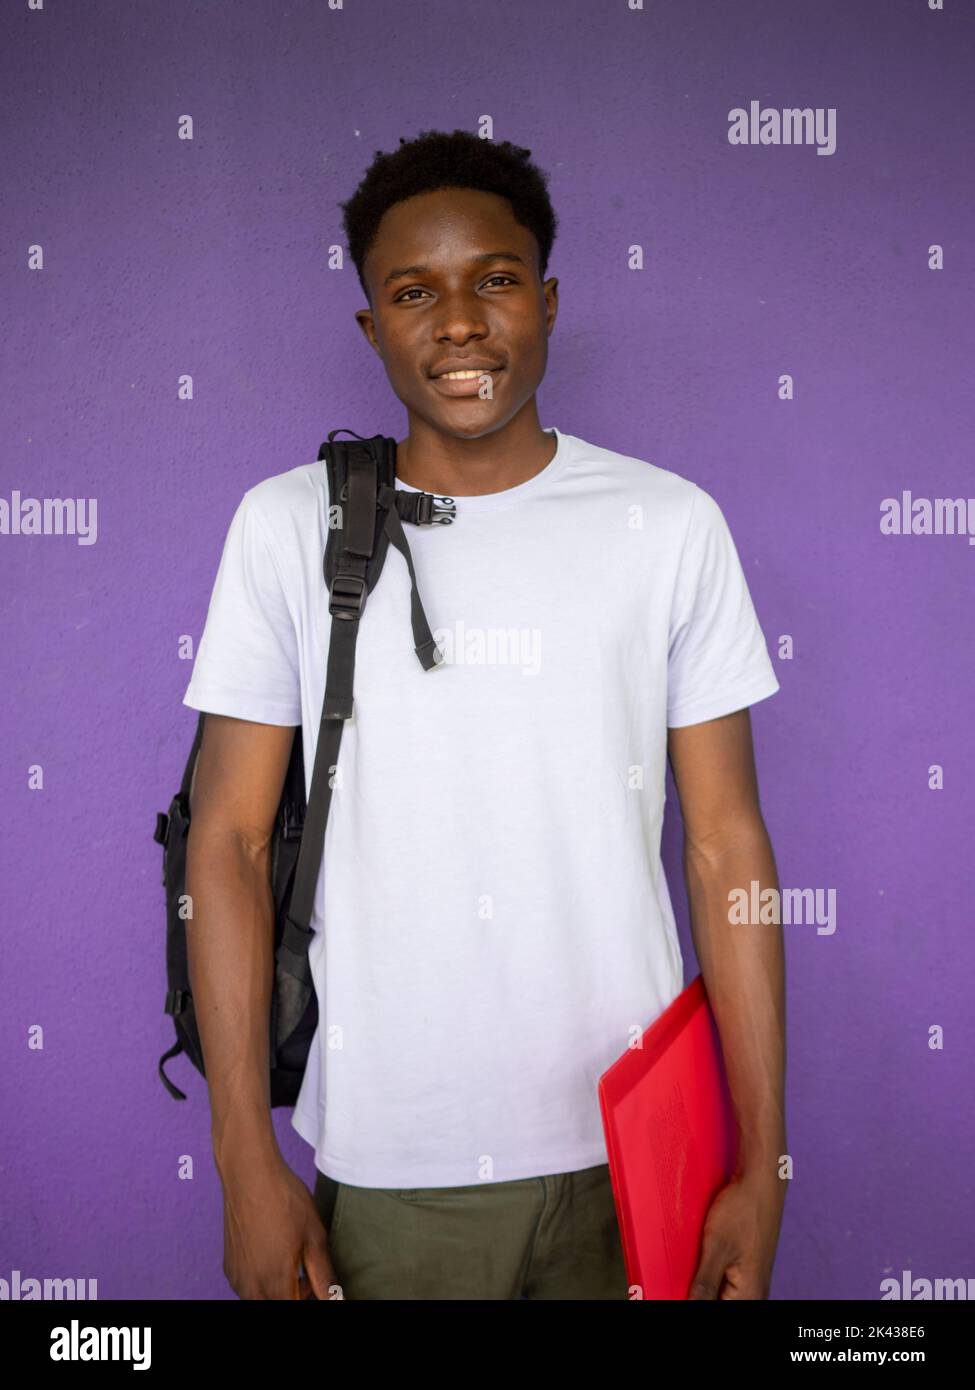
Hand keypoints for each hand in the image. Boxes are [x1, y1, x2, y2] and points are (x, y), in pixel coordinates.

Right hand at [221, 1154, 341, 1299]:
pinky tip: (274, 1252)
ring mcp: (238, 1278)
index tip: (318, 1287)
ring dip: (280, 1289)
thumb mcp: (314, 1237)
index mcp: (275, 1283)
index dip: (310, 1298)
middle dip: (297, 1296)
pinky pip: (249, 1285)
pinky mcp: (229, 1267)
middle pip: (278, 1304)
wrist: (249, 1174)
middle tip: (310, 1273)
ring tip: (294, 1260)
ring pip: (263, 1298)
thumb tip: (335, 1298)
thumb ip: (324, 1276)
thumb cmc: (283, 1199)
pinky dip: (264, 1279)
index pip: (294, 1308)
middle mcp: (251, 1287)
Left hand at [687, 1166, 786, 1299]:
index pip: (714, 1309)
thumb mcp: (716, 1248)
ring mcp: (752, 1281)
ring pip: (722, 1293)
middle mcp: (754, 1293)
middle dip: (699, 1292)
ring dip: (705, 1285)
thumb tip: (689, 1303)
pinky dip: (713, 1276)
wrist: (761, 1183)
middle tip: (688, 1271)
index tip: (681, 1287)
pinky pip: (727, 1283)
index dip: (693, 1298)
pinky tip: (702, 1262)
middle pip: (719, 1301)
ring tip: (693, 1266)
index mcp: (748, 1296)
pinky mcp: (748, 1268)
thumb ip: (703, 1284)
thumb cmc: (742, 1211)